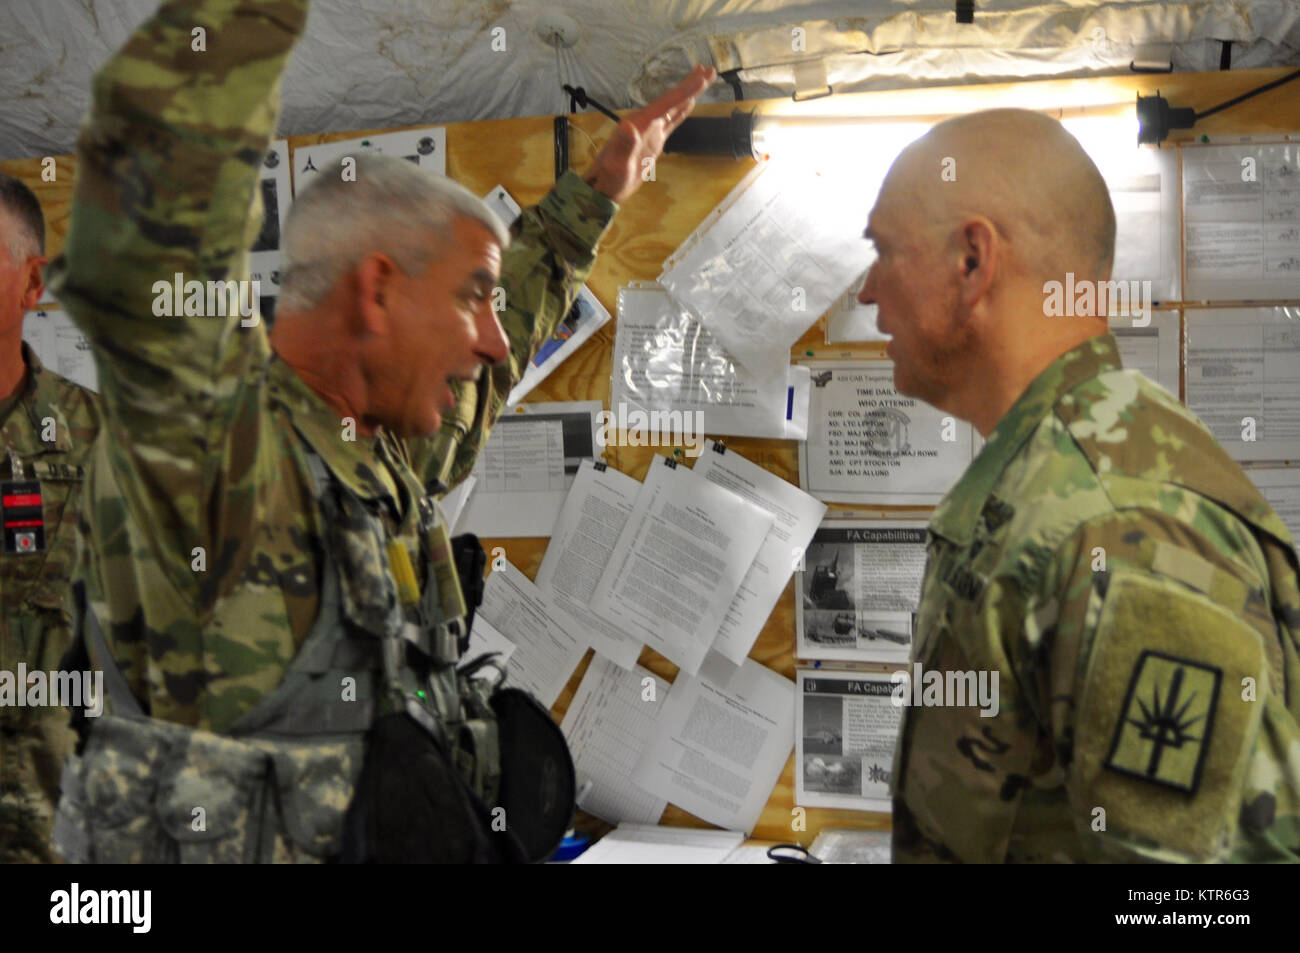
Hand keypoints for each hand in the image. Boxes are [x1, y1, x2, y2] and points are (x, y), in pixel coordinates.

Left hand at [581, 65, 715, 203]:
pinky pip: (671, 121)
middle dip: (690, 84)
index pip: (666, 103)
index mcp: (639, 123)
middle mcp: (645, 122)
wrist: (604, 188)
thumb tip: (628, 126)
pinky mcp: (654, 140)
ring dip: (687, 93)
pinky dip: (681, 110)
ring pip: (673, 107)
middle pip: (671, 99)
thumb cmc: (609, 178)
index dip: (684, 90)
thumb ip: (624, 146)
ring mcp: (650, 130)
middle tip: (709, 69)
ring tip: (703, 78)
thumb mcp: (616, 164)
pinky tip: (689, 103)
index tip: (701, 78)